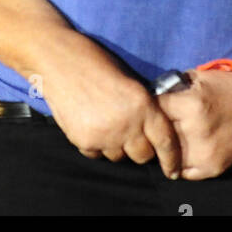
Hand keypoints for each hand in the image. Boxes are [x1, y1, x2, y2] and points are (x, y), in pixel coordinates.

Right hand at [34, 36, 181, 178]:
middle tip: (132, 134)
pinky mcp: (84, 141)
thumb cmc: (96, 63)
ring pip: (119, 157)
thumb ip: (143, 107)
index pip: (165, 141)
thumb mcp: (129, 80)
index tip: (173, 171)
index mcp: (143, 104)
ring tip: (106, 123)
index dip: (172, 159)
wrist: (59, 61)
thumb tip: (152, 131)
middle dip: (140, 148)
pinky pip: (97, 154)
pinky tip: (90, 124)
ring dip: (117, 146)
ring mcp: (104, 135)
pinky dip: (97, 145)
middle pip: (143, 156)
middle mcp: (127, 123)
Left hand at [157, 69, 231, 179]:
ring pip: (167, 156)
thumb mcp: (199, 77)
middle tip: (161, 121)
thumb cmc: (230, 86)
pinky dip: (180, 162)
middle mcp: (196, 131)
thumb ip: (173, 86)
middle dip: (157, 126)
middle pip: (158, 134)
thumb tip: (152, 95)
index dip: (152, 105)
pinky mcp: (212, 168)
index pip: (154, 109)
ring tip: (172, 134)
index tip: (154, 105)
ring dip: (167, 146)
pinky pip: (183, 171)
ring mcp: (204, 153)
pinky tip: (183, 149)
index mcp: (192, 104)